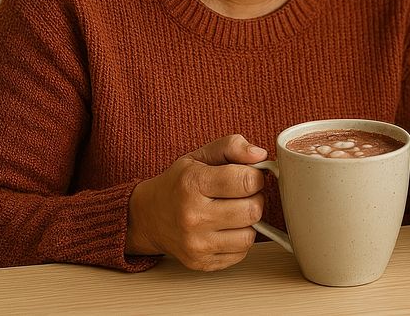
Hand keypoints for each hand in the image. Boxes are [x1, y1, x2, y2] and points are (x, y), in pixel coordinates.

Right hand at [126, 134, 267, 270]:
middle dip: (254, 199)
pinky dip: (239, 240)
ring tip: (233, 212)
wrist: (148, 217)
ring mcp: (196, 244)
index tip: (247, 176)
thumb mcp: (201, 155)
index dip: (256, 176)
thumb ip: (232, 146)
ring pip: (250, 235)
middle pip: (253, 210)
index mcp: (192, 183)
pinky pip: (241, 253)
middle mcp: (192, 216)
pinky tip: (225, 229)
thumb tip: (261, 155)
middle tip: (241, 195)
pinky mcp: (200, 263)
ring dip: (248, 222)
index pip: (247, 181)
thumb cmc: (179, 183)